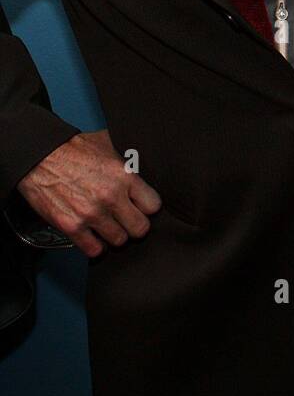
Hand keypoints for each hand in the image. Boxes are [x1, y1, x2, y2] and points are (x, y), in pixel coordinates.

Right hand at [16, 130, 161, 257]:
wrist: (38, 155)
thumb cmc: (71, 148)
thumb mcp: (107, 145)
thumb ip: (125, 161)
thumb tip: (139, 164)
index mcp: (124, 176)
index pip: (153, 205)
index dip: (148, 207)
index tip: (141, 207)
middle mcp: (111, 197)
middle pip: (140, 228)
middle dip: (134, 225)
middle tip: (126, 220)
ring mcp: (91, 214)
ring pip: (119, 241)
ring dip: (114, 235)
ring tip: (107, 227)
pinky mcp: (72, 226)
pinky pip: (94, 250)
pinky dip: (95, 246)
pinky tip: (93, 236)